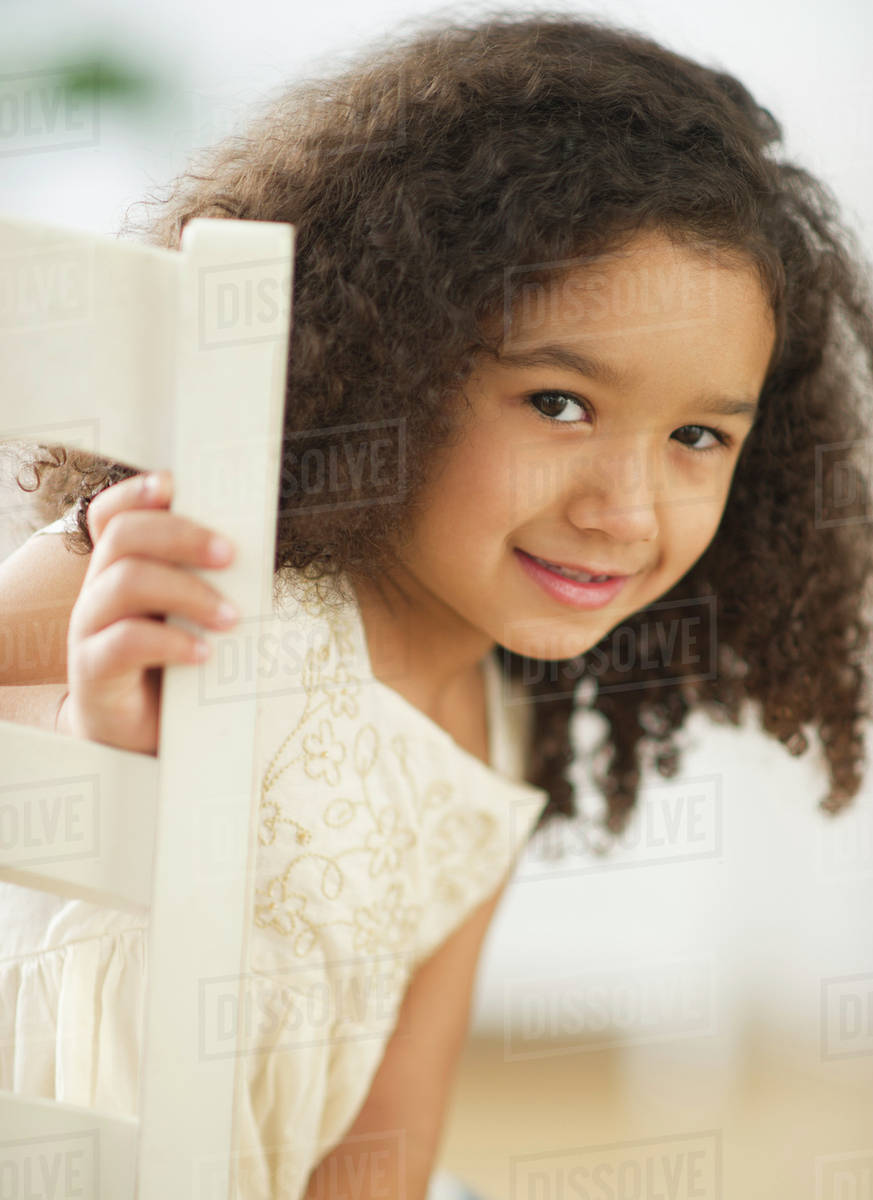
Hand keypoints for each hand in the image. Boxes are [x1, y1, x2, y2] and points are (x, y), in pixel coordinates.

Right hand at [61, 470, 237, 754]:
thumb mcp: (194, 623)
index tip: (176, 483)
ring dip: (188, 591)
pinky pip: (122, 642)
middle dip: (182, 536)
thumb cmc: (175, 674)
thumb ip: (211, 588)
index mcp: (121, 571)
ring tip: (232, 619)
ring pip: (125, 582)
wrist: (141, 742)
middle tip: (231, 555)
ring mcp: (90, 631)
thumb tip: (259, 558)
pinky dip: (170, 642)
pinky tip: (204, 654)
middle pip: (125, 536)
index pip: (112, 515)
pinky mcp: (93, 673)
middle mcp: (99, 593)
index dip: (136, 492)